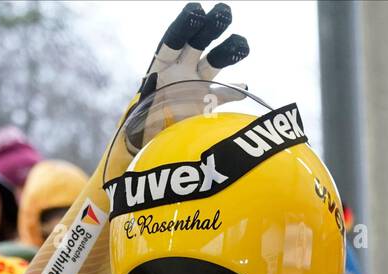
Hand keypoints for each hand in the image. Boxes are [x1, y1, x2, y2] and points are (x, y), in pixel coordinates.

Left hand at [125, 3, 250, 154]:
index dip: (183, 26)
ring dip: (227, 51)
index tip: (196, 12)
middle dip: (210, 27)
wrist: (151, 145)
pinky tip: (245, 85)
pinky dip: (234, 91)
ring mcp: (194, 84)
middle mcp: (179, 71)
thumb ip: (149, 98)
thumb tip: (151, 83)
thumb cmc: (143, 128)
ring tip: (242, 42)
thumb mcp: (142, 112)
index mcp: (161, 68)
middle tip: (224, 11)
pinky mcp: (206, 102)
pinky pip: (223, 93)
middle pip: (196, 43)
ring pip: (213, 62)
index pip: (172, 42)